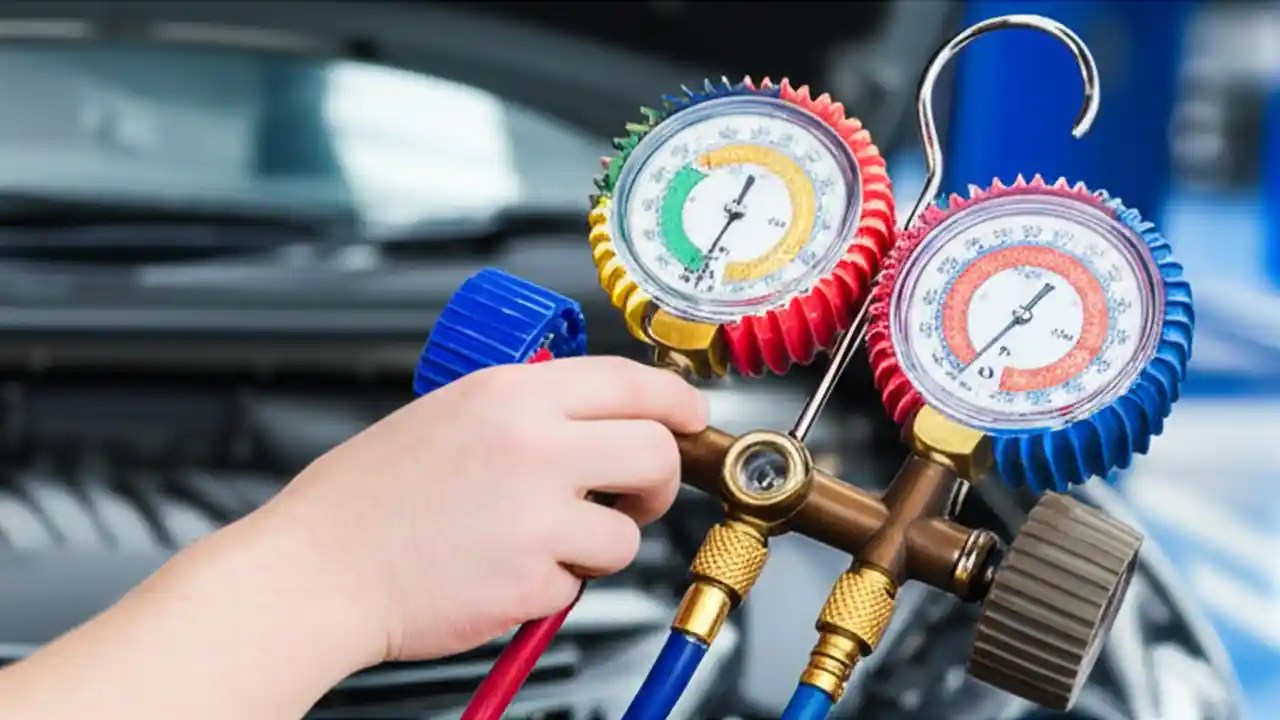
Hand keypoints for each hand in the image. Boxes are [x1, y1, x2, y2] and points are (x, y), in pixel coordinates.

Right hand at [269, 355, 708, 663]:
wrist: (317, 570)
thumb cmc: (366, 499)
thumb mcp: (446, 413)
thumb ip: (525, 408)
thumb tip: (594, 415)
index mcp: (509, 394)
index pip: (631, 381)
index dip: (676, 400)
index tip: (690, 416)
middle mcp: (532, 446)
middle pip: (656, 452)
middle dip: (659, 479)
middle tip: (634, 494)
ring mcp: (537, 515)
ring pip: (628, 531)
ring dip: (600, 542)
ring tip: (542, 541)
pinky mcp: (532, 578)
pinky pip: (580, 581)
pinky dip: (555, 581)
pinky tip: (504, 567)